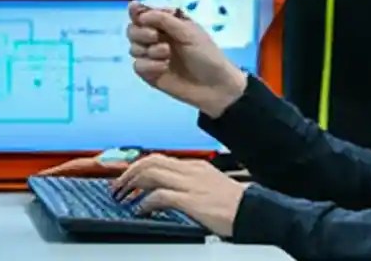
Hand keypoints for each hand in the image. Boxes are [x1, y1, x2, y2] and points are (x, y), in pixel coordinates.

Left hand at [111, 155, 247, 237]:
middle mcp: (190, 170)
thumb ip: (189, 186)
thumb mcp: (209, 187)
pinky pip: (160, 195)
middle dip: (128, 172)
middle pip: (150, 161)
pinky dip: (146, 202)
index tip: (126, 178)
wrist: (253, 211)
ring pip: (151, 173)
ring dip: (131, 184)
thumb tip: (167, 194)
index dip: (138, 168)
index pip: (159, 160)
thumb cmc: (234, 204)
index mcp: (194, 166)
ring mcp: (190, 184)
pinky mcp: (191, 200)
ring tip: (122, 196)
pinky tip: (140, 210)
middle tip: (117, 186)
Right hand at [127, 1, 246, 117]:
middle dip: (141, 32)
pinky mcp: (150, 74)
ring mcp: (153, 56)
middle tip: (155, 36)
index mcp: (168, 23)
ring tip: (167, 54)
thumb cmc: (206, 55)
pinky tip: (164, 68)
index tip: (141, 17)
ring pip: (133, 47)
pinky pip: (138, 66)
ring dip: (149, 50)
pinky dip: (149, 66)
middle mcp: (158, 37)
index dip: (137, 13)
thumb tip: (139, 12)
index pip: (144, 13)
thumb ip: (164, 20)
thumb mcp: (189, 32)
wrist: (215, 87)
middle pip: (133, 30)